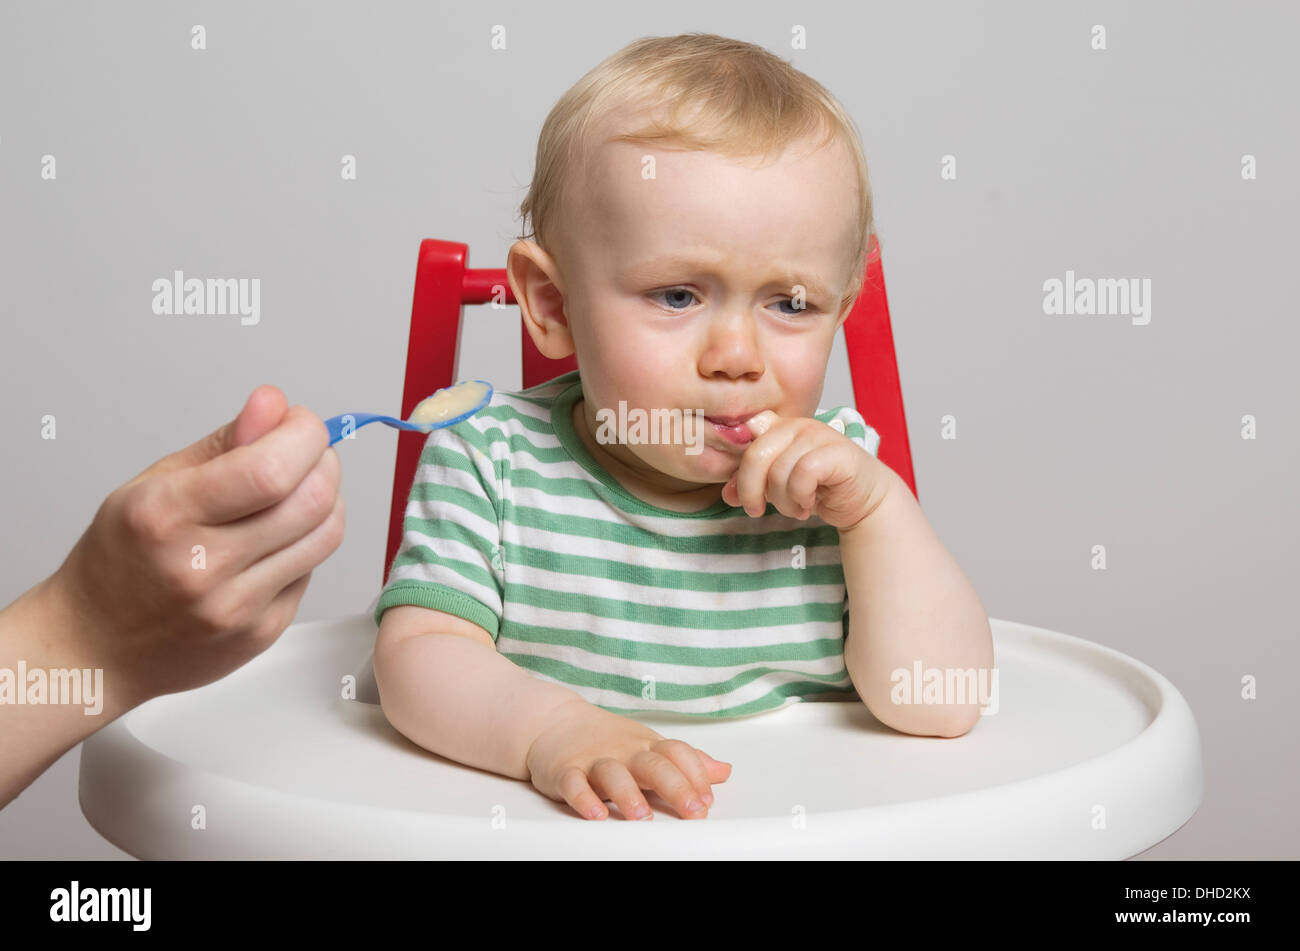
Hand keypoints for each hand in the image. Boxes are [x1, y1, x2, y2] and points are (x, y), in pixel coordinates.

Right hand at [48, 385, 345, 703]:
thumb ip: (225, 443)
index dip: (304, 436)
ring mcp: (235, 607)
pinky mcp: (261, 632)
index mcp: (166, 515)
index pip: (270, 470)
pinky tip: (274, 541)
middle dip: (324, 462)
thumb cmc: (121, 560)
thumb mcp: (155, 484)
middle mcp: (202, 566)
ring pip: (325, 536)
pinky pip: (311, 571)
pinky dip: (306, 545)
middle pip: (311, 501)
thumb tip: (275, 404)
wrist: (96, 646)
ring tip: (299, 491)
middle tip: (308, 453)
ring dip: (327, 501)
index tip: (302, 424)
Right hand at [525, 701, 732, 819]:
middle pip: (653, 765)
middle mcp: (624, 751)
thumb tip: (724, 771)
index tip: (708, 800)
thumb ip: (685, 761)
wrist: (553, 721)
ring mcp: (594, 760)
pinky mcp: (565, 771)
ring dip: (629, 794)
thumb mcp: (648, 744)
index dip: (696, 774)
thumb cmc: (606, 739)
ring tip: (643, 816)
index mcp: (646, 745)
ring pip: (613, 774)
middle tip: (693, 811)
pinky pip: (573, 784)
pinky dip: (583, 799)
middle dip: (676, 787)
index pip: (677, 753)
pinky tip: (595, 814)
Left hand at [720, 410, 887, 530]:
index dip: (736, 464)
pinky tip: (810, 503)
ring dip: (783, 501)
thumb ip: (752, 483)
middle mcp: (797, 426)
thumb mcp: (777, 486)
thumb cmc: (820, 488)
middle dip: (751, 491)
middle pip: (755, 456)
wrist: (863, 500)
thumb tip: (727, 493)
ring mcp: (818, 436)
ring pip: (779, 471)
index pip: (743, 433)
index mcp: (778, 428)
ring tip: (796, 508)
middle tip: (758, 510)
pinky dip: (801, 496)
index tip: (739, 493)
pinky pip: (802, 475)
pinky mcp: (836, 452)